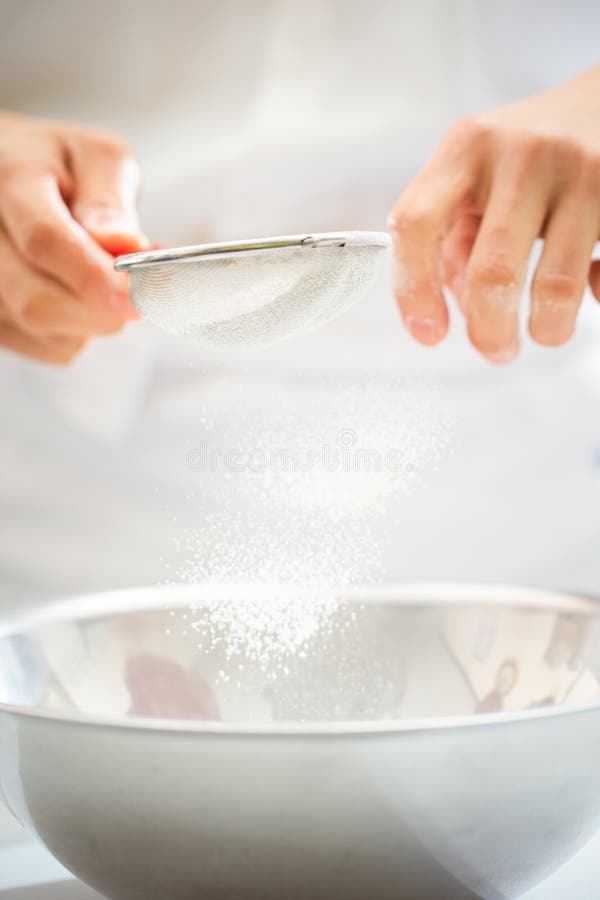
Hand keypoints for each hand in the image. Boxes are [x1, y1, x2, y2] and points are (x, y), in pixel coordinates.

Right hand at [0, 111, 147, 364]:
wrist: (10, 178)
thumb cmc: (60, 170)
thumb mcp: (96, 159)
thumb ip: (110, 201)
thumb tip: (125, 245)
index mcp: (10, 182)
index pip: (45, 241)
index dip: (96, 277)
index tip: (139, 298)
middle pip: (37, 301)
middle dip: (102, 308)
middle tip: (135, 288)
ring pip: (48, 332)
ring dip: (94, 317)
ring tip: (98, 276)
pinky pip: (50, 349)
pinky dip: (80, 331)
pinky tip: (76, 295)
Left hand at [388, 66, 599, 362]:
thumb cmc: (530, 150)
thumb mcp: (477, 173)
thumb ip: (452, 235)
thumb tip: (451, 304)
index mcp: (467, 147)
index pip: (416, 223)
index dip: (413, 290)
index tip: (428, 334)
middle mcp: (522, 152)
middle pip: (491, 272)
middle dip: (489, 331)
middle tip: (495, 351)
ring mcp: (581, 168)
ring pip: (554, 285)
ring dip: (547, 329)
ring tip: (545, 333)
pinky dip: (595, 293)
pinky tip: (589, 283)